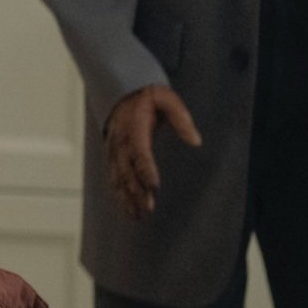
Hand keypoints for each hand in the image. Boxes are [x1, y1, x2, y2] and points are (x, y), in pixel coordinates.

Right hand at [105, 84, 201, 219]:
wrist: (121, 91)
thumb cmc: (146, 96)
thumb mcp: (166, 99)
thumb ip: (181, 118)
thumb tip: (196, 140)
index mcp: (134, 128)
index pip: (140, 152)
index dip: (146, 170)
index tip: (154, 187)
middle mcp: (120, 142)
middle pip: (127, 171)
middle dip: (136, 191)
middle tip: (147, 209)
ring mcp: (114, 150)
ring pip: (117, 178)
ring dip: (126, 198)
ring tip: (136, 216)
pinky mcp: (112, 156)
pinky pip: (112, 178)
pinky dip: (117, 194)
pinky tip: (125, 208)